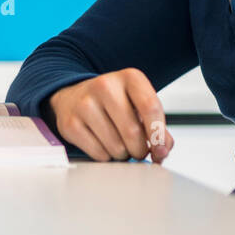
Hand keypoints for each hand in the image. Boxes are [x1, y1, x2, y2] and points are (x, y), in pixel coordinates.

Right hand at [47, 69, 174, 162]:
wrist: (74, 95)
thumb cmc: (114, 102)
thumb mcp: (139, 104)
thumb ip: (157, 126)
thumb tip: (163, 149)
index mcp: (129, 77)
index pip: (150, 107)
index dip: (158, 134)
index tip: (161, 151)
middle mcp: (106, 86)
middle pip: (133, 131)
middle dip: (140, 150)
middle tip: (138, 149)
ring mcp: (85, 104)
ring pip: (116, 147)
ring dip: (123, 154)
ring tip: (119, 143)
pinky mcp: (70, 123)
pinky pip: (99, 154)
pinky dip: (106, 156)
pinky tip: (103, 143)